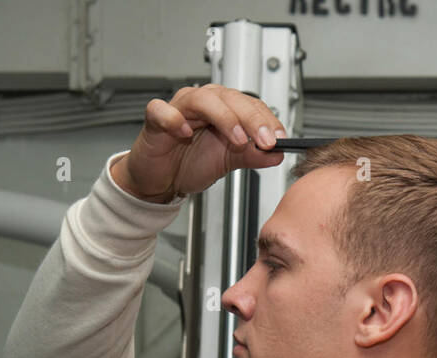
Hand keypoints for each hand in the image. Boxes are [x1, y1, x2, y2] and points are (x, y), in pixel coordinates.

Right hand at [114, 84, 285, 202]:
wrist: (161, 179)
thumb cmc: (189, 163)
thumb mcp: (228, 161)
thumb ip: (253, 155)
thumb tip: (279, 154)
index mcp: (223, 108)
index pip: (250, 104)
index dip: (267, 120)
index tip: (280, 139)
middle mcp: (202, 103)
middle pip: (230, 98)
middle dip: (251, 119)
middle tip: (265, 140)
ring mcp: (178, 108)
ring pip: (201, 99)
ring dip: (224, 117)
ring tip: (237, 139)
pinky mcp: (155, 120)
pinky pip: (162, 111)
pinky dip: (174, 118)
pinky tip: (185, 131)